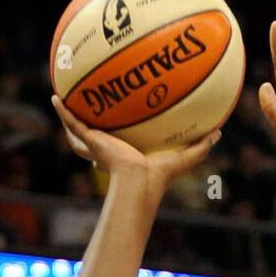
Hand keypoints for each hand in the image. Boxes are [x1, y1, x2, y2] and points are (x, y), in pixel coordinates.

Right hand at [51, 95, 219, 191]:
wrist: (138, 182)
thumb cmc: (159, 177)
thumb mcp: (183, 158)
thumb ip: (200, 146)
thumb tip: (219, 133)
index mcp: (129, 154)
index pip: (122, 141)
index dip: (122, 131)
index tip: (123, 118)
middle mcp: (110, 150)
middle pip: (98, 134)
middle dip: (94, 121)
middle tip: (91, 102)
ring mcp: (97, 146)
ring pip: (80, 128)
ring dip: (72, 114)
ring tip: (65, 94)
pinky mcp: (90, 142)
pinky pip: (73, 123)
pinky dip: (63, 111)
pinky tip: (56, 96)